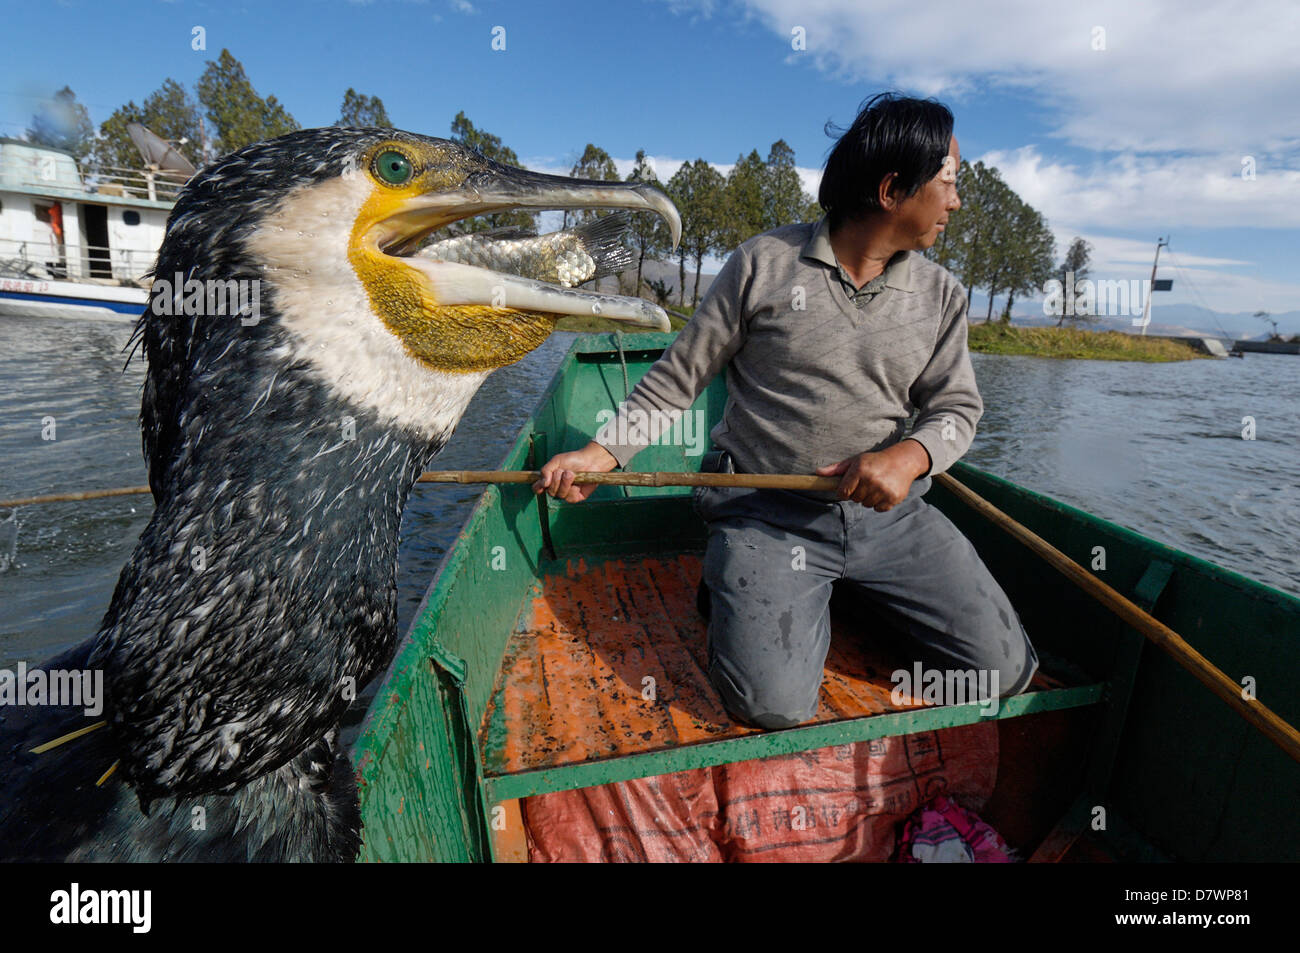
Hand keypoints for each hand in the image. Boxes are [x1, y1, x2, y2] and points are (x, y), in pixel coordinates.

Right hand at [533, 441, 617, 503]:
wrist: (590, 460)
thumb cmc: (573, 460)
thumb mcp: (556, 461)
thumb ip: (546, 470)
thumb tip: (543, 483)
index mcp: (549, 480)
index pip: (538, 488)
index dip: (538, 488)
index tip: (542, 484)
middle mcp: (556, 488)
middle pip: (550, 492)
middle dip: (556, 480)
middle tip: (563, 470)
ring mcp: (566, 493)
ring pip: (560, 495)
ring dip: (565, 482)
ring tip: (571, 473)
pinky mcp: (576, 497)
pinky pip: (570, 497)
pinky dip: (573, 488)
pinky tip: (577, 480)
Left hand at [815, 440, 930, 510]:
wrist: (903, 461)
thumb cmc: (875, 461)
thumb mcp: (855, 461)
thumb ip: (836, 469)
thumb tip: (817, 473)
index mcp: (860, 470)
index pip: (843, 492)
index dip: (844, 492)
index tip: (849, 488)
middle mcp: (871, 480)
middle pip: (854, 499)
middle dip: (858, 493)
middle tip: (866, 483)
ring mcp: (883, 490)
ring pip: (866, 504)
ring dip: (868, 498)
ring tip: (876, 486)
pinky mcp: (893, 498)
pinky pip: (878, 509)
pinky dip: (879, 503)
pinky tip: (884, 491)